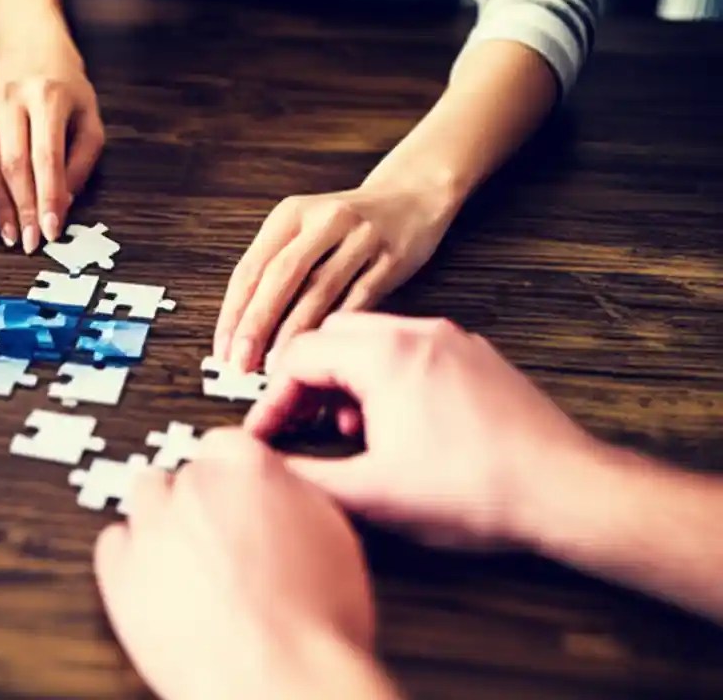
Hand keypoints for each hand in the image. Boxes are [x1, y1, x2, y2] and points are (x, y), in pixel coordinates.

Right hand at [0, 67, 103, 252]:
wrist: (32, 62)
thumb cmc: (67, 99)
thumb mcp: (89, 124)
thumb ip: (80, 164)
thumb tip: (61, 205)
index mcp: (46, 96)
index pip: (46, 156)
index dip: (48, 197)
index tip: (52, 230)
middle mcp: (10, 99)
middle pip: (14, 164)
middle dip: (24, 209)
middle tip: (33, 242)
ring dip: (2, 209)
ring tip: (13, 236)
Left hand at [94, 429, 377, 698]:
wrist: (280, 680)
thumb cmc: (316, 625)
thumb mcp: (334, 537)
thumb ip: (294, 500)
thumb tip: (279, 495)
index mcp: (250, 469)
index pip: (226, 445)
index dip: (233, 474)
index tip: (235, 494)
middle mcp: (197, 488)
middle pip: (185, 474)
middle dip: (200, 502)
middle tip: (218, 538)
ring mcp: (153, 527)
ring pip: (145, 496)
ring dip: (162, 519)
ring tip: (185, 557)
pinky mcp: (121, 570)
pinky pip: (113, 543)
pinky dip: (130, 557)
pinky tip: (156, 579)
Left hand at [214, 184, 455, 370]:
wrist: (412, 196)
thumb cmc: (346, 224)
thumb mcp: (303, 230)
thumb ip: (274, 270)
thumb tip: (242, 332)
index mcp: (291, 214)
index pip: (251, 267)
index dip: (233, 313)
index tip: (222, 350)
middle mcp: (324, 220)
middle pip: (281, 277)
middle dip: (257, 326)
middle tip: (241, 364)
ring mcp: (361, 238)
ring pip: (320, 293)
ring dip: (295, 335)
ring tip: (277, 368)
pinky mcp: (391, 259)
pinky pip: (358, 301)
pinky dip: (335, 329)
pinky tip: (321, 353)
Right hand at [246, 313, 601, 548]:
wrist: (565, 491)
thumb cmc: (476, 491)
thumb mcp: (372, 494)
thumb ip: (304, 477)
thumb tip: (263, 469)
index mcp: (385, 356)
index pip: (298, 355)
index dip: (271, 399)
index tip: (266, 434)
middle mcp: (419, 333)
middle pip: (332, 336)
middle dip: (307, 382)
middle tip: (298, 426)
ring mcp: (454, 341)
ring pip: (373, 340)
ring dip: (345, 380)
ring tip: (348, 433)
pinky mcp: (478, 359)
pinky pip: (412, 351)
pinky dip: (385, 379)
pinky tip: (394, 427)